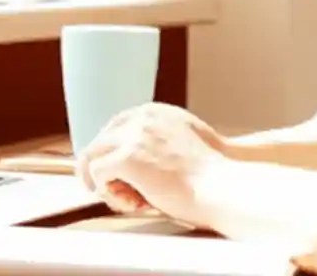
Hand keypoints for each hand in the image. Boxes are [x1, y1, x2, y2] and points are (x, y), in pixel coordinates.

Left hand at [75, 103, 228, 225]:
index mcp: (155, 112)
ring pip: (92, 156)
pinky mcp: (128, 157)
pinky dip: (109, 193)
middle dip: (105, 170)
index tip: (122, 177)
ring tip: (131, 200)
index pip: (115, 127)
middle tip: (124, 194)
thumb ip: (161, 141)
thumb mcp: (187, 141)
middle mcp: (141, 117)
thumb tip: (137, 162)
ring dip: (105, 183)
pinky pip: (97, 174)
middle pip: (99, 141)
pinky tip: (135, 203)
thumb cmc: (212, 176)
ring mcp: (133, 135)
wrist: (224, 188)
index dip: (114, 155)